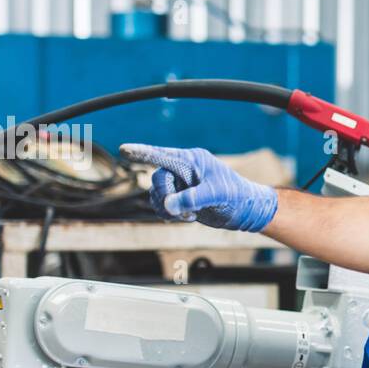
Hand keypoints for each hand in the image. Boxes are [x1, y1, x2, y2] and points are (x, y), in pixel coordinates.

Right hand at [119, 143, 278, 232]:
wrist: (245, 211)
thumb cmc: (236, 196)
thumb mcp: (216, 195)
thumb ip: (191, 198)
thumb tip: (168, 205)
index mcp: (192, 160)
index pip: (162, 154)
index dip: (142, 153)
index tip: (123, 150)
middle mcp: (184, 170)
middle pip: (158, 179)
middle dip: (166, 196)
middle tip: (183, 211)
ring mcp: (181, 184)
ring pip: (157, 194)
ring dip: (167, 208)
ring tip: (189, 216)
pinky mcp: (181, 199)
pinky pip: (162, 205)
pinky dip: (169, 214)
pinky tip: (187, 218)